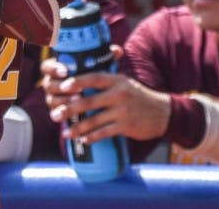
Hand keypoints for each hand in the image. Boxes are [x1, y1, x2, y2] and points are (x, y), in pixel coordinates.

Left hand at [42, 68, 170, 145]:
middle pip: (89, 102)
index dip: (77, 82)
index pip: (93, 78)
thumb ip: (104, 80)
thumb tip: (78, 79)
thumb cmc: (138, 96)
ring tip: (65, 133)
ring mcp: (123, 111)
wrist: (164, 113)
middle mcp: (119, 94)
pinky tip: (82, 140)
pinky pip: (105, 132)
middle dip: (69, 109)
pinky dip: (92, 137)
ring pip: (94, 120)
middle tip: (54, 115)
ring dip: (77, 128)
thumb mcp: (124, 82)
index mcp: (116, 81)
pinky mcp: (127, 126)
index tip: (62, 87)